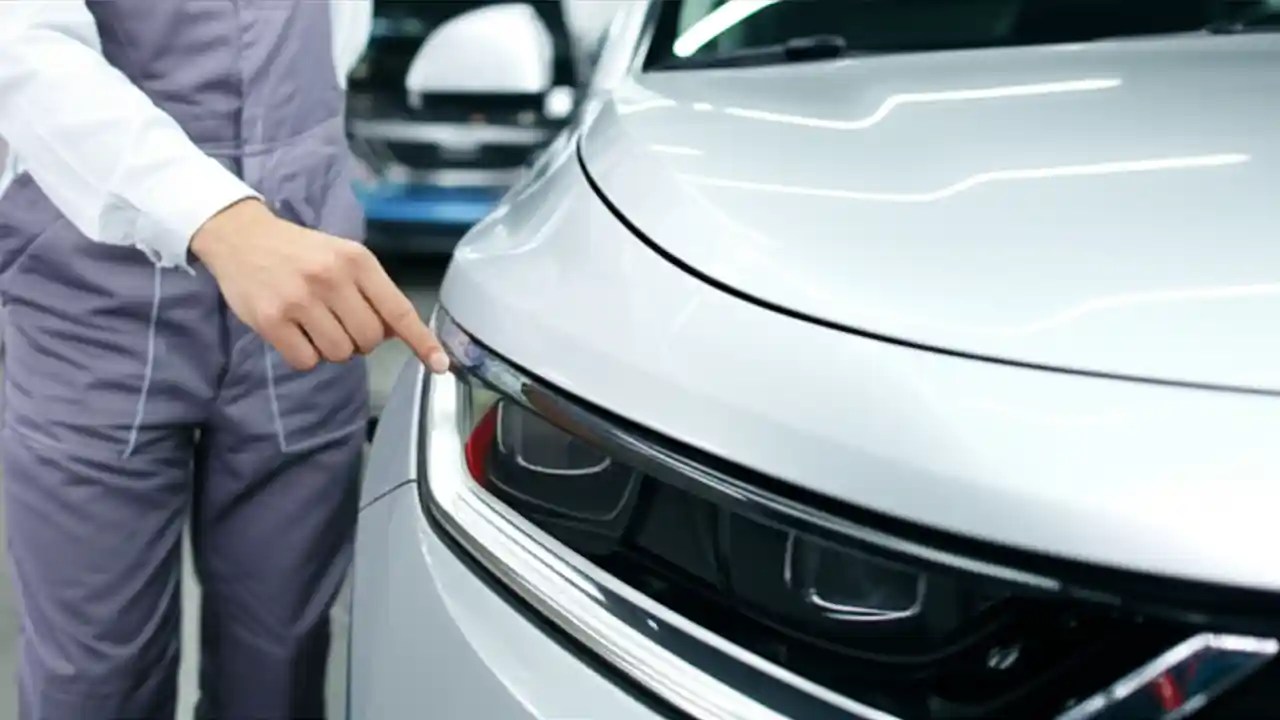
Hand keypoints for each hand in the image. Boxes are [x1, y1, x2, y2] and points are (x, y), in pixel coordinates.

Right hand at [191, 199, 449, 373]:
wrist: (241, 237)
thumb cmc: (301, 252)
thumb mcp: (344, 257)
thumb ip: (372, 292)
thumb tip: (395, 333)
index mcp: (357, 261)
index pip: (398, 309)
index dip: (421, 341)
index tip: (440, 365)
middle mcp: (331, 278)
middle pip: (369, 340)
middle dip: (360, 340)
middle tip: (339, 321)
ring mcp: (300, 300)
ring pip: (340, 354)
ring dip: (332, 349)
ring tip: (315, 324)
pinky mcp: (271, 320)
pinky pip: (306, 361)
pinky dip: (306, 356)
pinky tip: (295, 333)